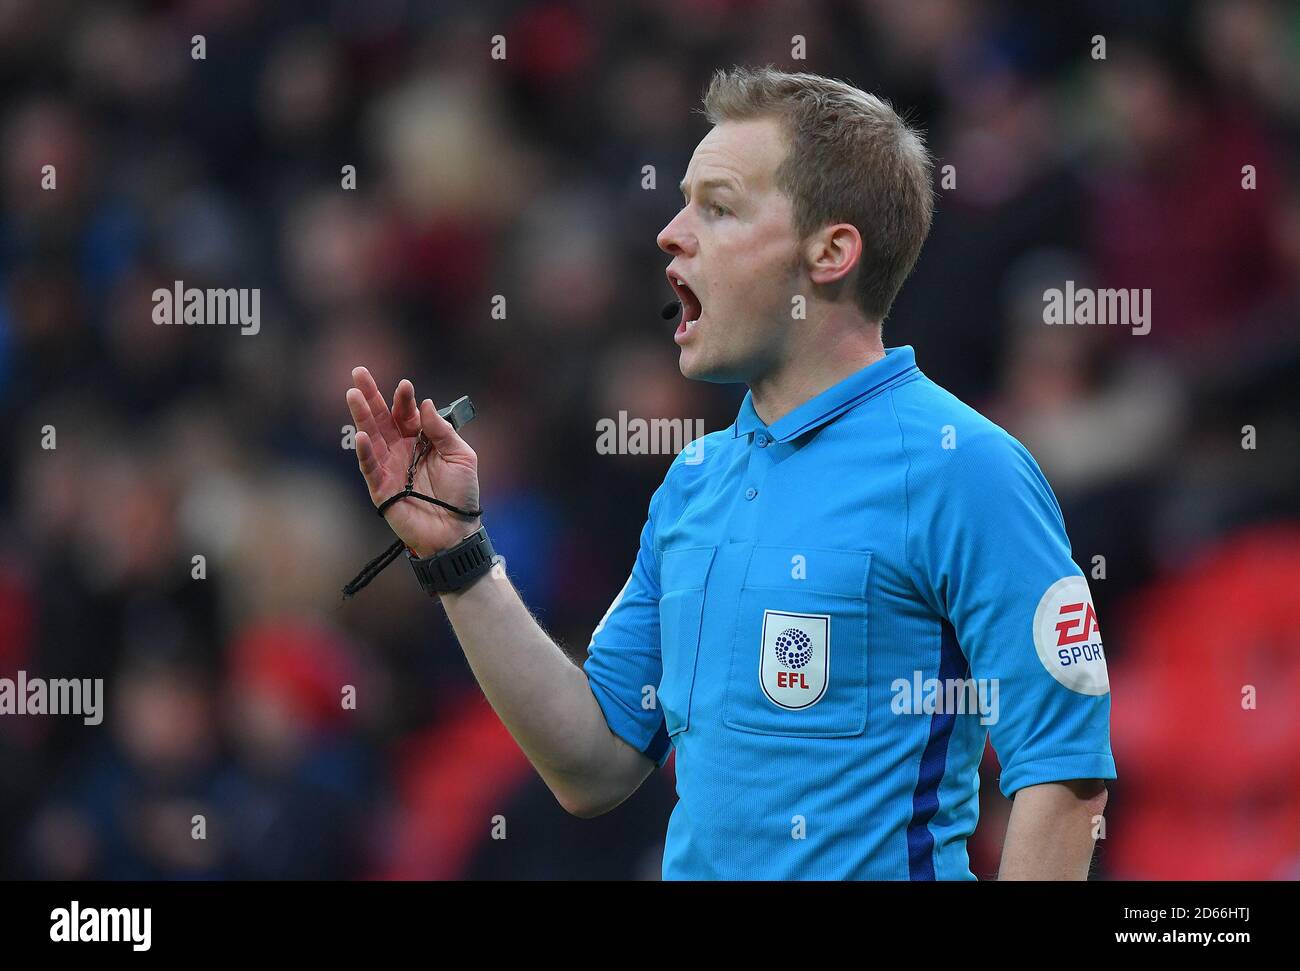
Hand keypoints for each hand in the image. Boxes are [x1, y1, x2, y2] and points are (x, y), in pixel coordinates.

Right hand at [346, 367, 481, 557]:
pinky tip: (362, 435)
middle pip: (383, 418)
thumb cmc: (461, 494)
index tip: (405, 385)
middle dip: (371, 396)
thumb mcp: (462, 457)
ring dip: (363, 416)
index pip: (408, 413)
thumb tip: (425, 404)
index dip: (404, 399)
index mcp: (421, 440)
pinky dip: (365, 452)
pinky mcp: (381, 489)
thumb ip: (442, 431)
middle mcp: (401, 450)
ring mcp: (389, 468)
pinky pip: (369, 467)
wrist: (456, 530)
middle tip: (359, 373)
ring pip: (371, 437)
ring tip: (353, 395)